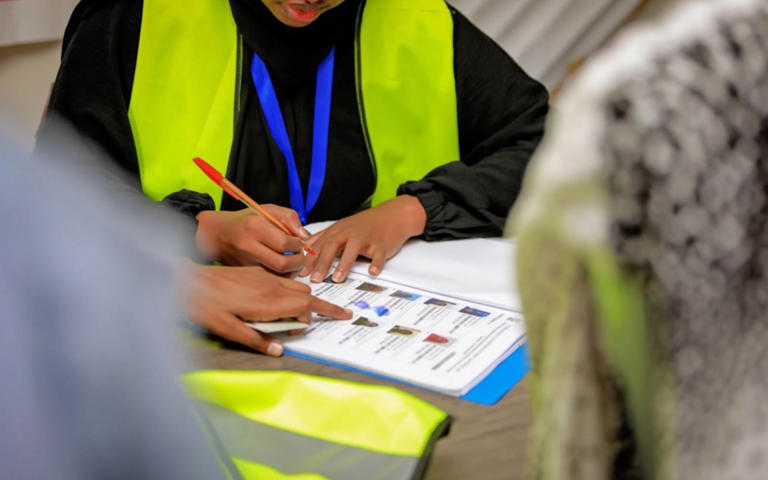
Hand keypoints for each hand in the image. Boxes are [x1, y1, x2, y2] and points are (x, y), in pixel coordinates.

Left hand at [179, 260, 352, 355]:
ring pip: (294, 286)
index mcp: (268, 301)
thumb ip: (256, 340)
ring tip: (285, 318)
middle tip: (297, 328)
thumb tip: (279, 350)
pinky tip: (270, 305)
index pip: (307, 305)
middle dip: (312, 309)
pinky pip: (281, 281)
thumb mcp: (228, 330)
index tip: (341, 316)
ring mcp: (263, 277)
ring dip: (299, 300)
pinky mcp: (255, 273)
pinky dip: (286, 293)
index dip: (326, 312)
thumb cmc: (204, 306)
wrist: (185, 280)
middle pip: (305, 294)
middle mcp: (270, 286)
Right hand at [195, 206, 310, 272]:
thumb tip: (304, 235)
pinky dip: (279, 275)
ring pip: (276, 275)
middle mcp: (248, 246)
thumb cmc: (245, 221)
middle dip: (298, 262)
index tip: (299, 243)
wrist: (219, 233)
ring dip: (290, 271)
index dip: (298, 245)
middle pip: (282, 264)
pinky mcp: (245, 273)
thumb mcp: (268, 210)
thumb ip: (289, 218)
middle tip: (300, 256)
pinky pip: (269, 279)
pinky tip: (281, 267)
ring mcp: (245, 262)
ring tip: (292, 261)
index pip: (285, 243)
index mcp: (255, 227)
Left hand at [299, 195, 425, 282]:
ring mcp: (366, 238)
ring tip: (337, 278)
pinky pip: (379, 254)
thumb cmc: (365, 225)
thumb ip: (324, 238)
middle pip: (332, 246)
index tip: (299, 273)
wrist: (392, 215)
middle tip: (314, 279)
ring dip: (344, 264)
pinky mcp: (382, 244)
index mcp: (338, 231)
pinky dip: (376, 263)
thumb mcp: (342, 228)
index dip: (308, 259)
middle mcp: (350, 233)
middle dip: (322, 263)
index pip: (319, 245)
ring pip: (353, 249)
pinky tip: (372, 272)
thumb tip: (304, 249)